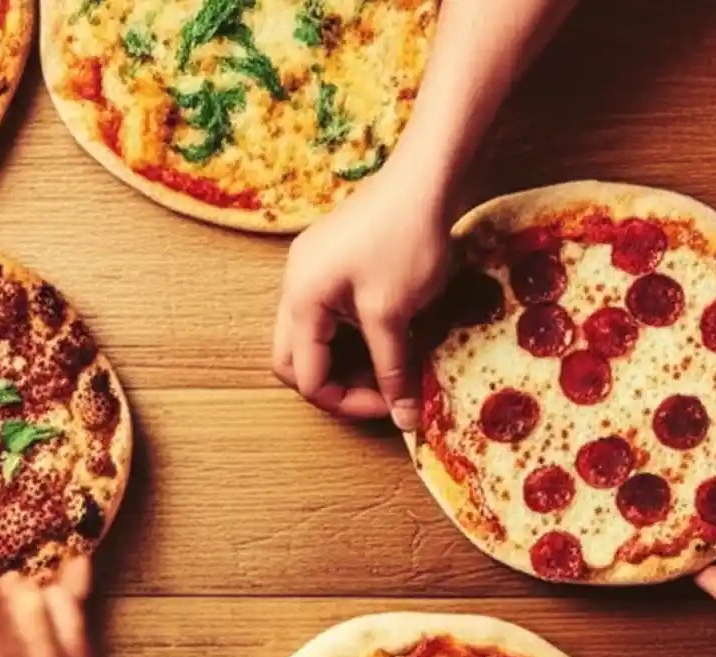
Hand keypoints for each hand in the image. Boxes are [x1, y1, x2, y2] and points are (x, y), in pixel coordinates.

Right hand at [272, 170, 449, 429]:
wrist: (422, 178)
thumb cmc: (404, 241)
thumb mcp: (395, 313)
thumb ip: (393, 369)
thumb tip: (404, 419)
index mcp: (300, 301)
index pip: (306, 376)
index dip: (347, 401)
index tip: (391, 405)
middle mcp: (293, 285)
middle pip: (294, 358)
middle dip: (334, 383)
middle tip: (379, 391)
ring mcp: (307, 269)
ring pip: (310, 335)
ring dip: (343, 358)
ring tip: (387, 364)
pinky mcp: (327, 258)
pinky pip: (325, 310)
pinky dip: (348, 333)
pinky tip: (383, 332)